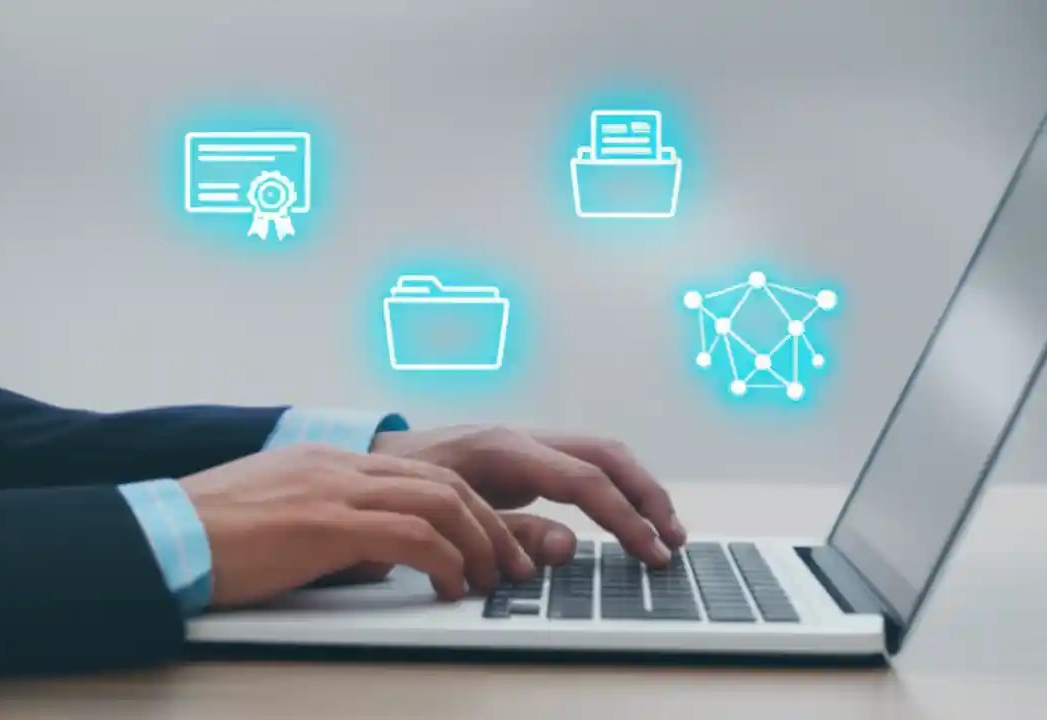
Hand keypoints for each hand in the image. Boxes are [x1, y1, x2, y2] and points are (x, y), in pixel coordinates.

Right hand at [179, 444, 535, 607]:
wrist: (164, 535)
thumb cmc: (217, 534)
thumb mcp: (287, 513)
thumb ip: (337, 520)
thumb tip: (378, 555)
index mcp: (336, 460)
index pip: (426, 473)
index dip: (471, 507)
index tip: (492, 541)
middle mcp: (344, 465)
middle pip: (446, 482)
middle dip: (491, 524)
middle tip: (511, 564)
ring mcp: (336, 490)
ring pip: (440, 502)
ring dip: (477, 544)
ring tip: (489, 580)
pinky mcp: (326, 524)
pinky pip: (410, 536)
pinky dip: (444, 560)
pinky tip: (451, 587)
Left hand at [370, 427, 685, 567]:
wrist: (373, 462)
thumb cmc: (405, 494)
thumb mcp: (453, 520)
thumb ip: (512, 535)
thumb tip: (569, 546)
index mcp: (506, 451)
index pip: (585, 482)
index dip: (625, 518)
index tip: (653, 551)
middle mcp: (524, 437)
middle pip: (607, 455)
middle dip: (646, 496)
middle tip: (672, 539)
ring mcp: (528, 441)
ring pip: (602, 454)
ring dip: (638, 489)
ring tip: (663, 531)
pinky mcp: (528, 454)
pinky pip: (585, 463)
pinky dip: (615, 487)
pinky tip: (629, 515)